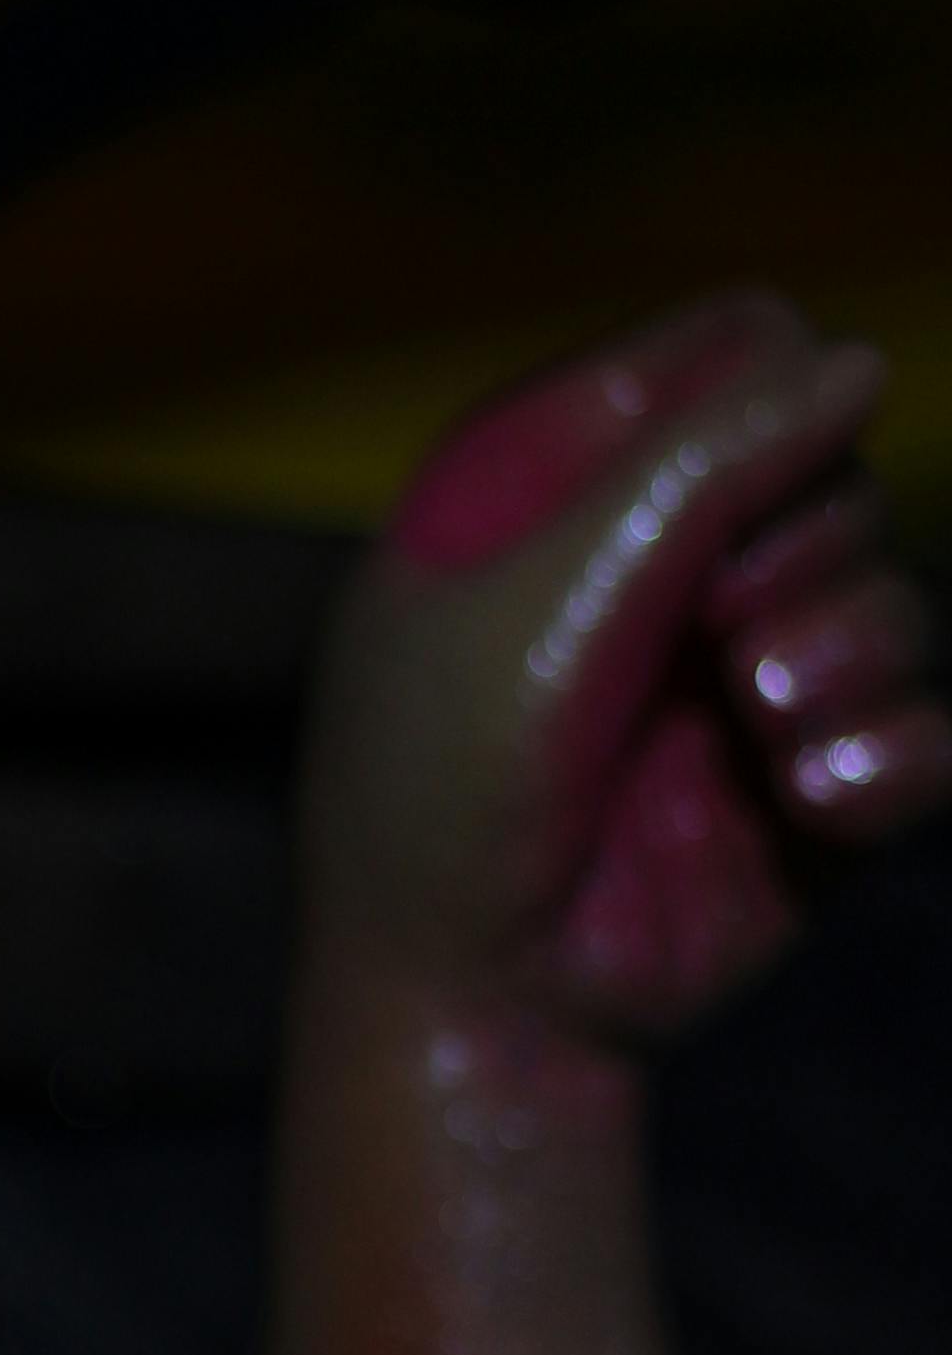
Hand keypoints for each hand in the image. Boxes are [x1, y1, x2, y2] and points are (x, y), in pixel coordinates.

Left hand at [303, 289, 949, 1042]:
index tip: (722, 491)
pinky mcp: (803, 788)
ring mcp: (735, 681)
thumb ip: (699, 461)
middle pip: (836, 464)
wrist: (467, 1007)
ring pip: (895, 594)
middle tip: (724, 637)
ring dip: (852, 650)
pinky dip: (891, 754)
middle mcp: (655, 569)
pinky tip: (814, 798)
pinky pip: (924, 727)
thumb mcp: (546, 597)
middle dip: (809, 540)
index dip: (763, 395)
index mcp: (560, 487)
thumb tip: (858, 360)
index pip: (732, 347)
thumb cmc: (450, 795)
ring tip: (764, 728)